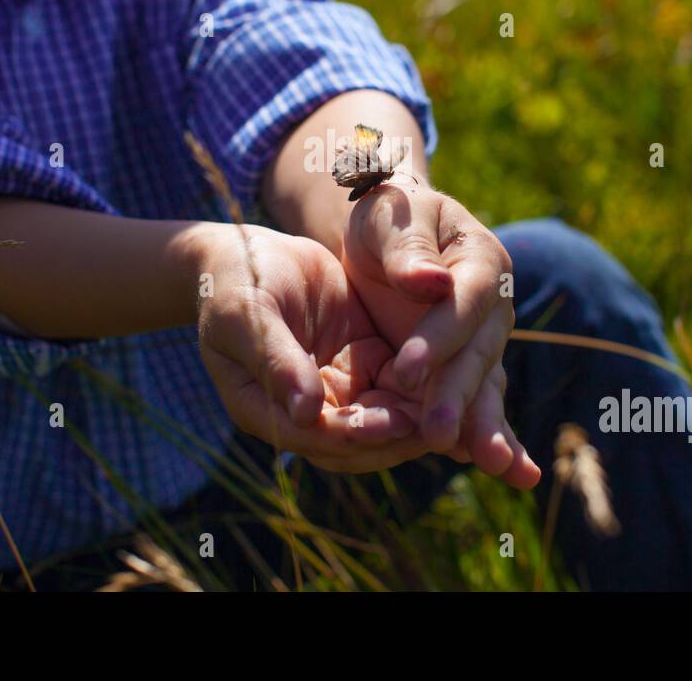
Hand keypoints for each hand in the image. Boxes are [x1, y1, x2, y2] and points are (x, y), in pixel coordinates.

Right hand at [193, 223, 435, 473]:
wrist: (254, 250)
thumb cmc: (239, 279)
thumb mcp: (249, 315)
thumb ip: (277, 362)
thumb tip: (305, 415)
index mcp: (263, 408)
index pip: (313, 436)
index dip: (352, 433)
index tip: (389, 422)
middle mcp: (303, 410)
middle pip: (354, 442)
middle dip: (395, 437)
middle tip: (435, 427)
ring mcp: (336, 390)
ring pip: (381, 420)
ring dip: (415, 422)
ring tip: (453, 414)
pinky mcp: (363, 364)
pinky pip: (397, 388)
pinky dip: (423, 392)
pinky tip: (453, 383)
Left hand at [341, 184, 540, 489]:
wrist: (392, 236)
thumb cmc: (390, 218)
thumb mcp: (390, 218)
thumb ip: (407, 250)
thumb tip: (430, 283)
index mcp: (480, 260)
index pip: (462, 303)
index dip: (438, 338)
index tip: (405, 371)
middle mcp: (494, 307)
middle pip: (478, 354)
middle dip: (457, 395)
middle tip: (436, 433)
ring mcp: (487, 342)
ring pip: (486, 388)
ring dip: (486, 427)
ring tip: (495, 465)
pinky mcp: (470, 371)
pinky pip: (482, 406)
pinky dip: (493, 437)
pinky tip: (512, 473)